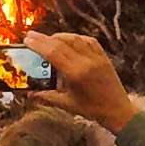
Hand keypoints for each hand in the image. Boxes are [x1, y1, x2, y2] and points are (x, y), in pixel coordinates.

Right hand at [24, 31, 138, 131]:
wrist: (117, 110)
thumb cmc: (91, 109)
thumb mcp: (66, 104)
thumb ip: (46, 97)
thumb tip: (29, 94)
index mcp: (76, 74)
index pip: (53, 53)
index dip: (38, 45)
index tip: (27, 39)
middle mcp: (86, 61)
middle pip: (61, 43)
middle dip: (44, 38)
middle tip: (31, 35)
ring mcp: (96, 57)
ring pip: (75, 38)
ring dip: (59, 36)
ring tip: (47, 38)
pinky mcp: (104, 56)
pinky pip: (88, 40)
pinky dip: (76, 37)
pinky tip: (69, 39)